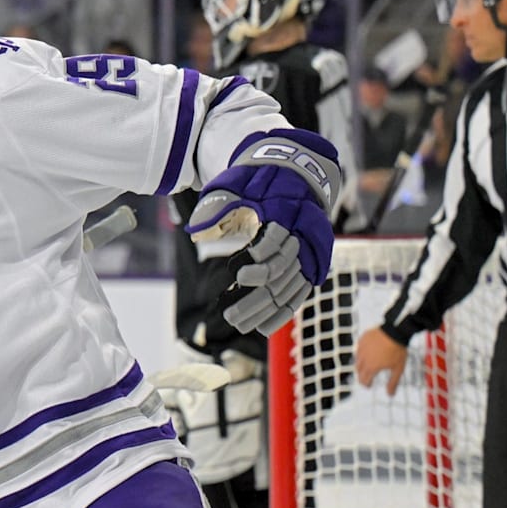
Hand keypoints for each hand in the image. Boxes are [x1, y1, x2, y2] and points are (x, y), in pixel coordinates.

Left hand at [186, 163, 335, 335]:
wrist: (293, 179)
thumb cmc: (258, 182)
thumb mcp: (236, 183)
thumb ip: (218, 205)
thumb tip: (197, 229)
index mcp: (285, 211)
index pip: (275, 240)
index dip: (258, 258)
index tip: (237, 273)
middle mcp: (301, 236)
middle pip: (281, 272)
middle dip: (255, 296)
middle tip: (230, 315)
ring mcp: (307, 254)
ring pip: (287, 288)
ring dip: (263, 310)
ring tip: (238, 324)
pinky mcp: (309, 268)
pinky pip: (298, 295)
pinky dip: (281, 313)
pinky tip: (263, 329)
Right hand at [355, 326, 408, 395]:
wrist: (396, 330)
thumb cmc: (397, 351)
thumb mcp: (398, 369)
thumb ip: (393, 382)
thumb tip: (390, 395)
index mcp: (371, 367)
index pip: (364, 380)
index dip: (366, 384)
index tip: (370, 385)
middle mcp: (363, 358)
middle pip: (358, 370)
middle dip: (362, 375)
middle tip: (368, 376)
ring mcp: (361, 348)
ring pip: (357, 359)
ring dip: (361, 363)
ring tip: (368, 363)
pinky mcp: (362, 339)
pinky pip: (359, 348)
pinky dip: (362, 352)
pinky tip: (369, 351)